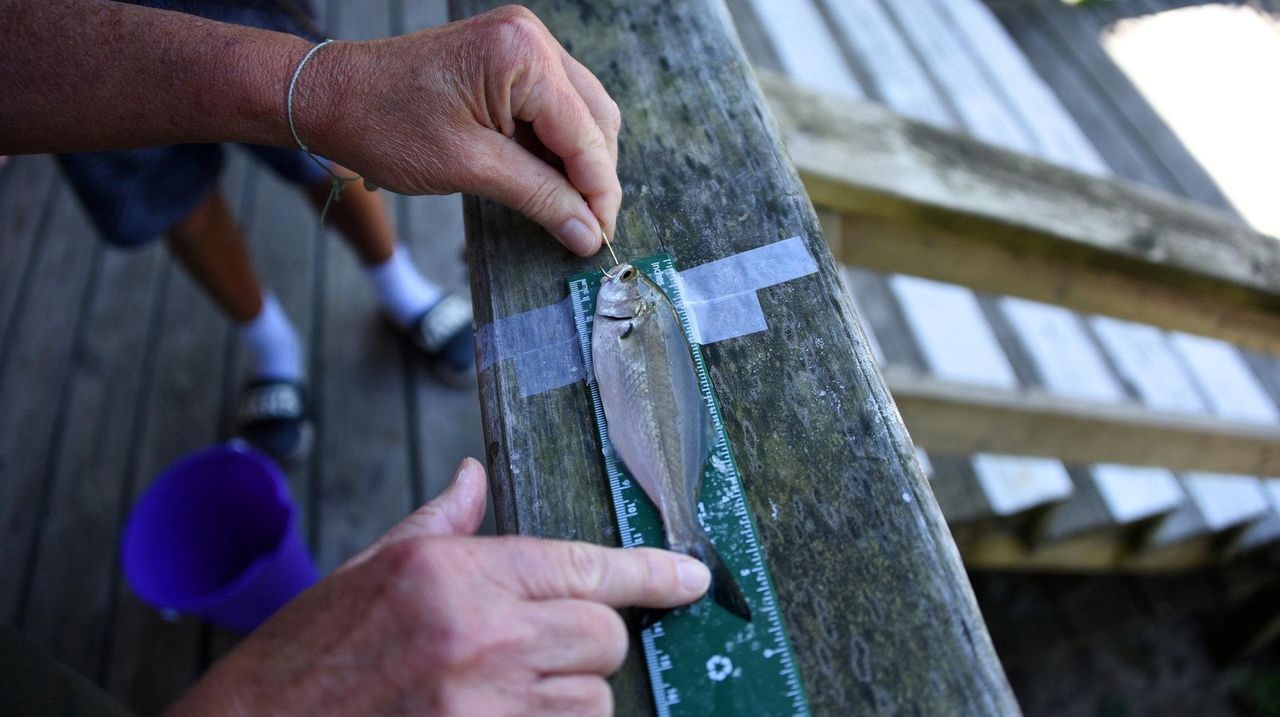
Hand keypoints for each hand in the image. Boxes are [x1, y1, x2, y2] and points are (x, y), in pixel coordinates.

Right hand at [169, 458, 709, 715]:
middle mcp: (481, 635)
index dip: (651, 573)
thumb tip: (472, 475)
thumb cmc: (303, 661)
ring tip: (504, 693)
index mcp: (455, 572)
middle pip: (605, 637)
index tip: (692, 576)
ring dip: (566, 699)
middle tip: (541, 648)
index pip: (585, 566)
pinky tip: (496, 716)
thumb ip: (440, 522)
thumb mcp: (371, 568)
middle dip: (590, 643)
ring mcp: (485, 707)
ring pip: (592, 702)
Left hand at [304, 5, 621, 256]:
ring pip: (580, 113)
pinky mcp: (508, 57)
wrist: (331, 96)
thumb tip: (587, 233)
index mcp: (523, 56)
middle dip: (594, 178)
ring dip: (578, 163)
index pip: (586, 134)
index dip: (599, 193)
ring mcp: (521, 43)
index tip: (601, 239)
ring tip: (568, 211)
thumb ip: (539, 197)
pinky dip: (556, 146)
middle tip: (587, 231)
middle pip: (595, 118)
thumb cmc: (385, 126)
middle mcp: (531, 38)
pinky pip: (553, 105)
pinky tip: (547, 181)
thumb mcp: (470, 168)